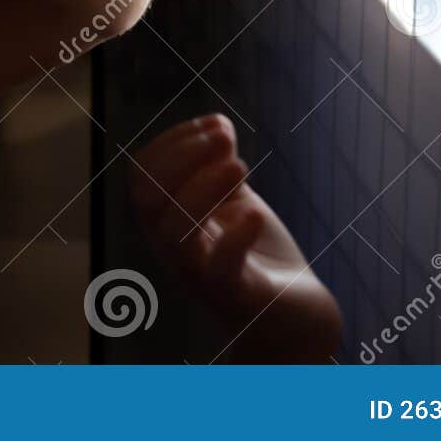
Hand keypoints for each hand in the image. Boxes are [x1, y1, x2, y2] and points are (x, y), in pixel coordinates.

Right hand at [131, 114, 340, 361]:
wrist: (297, 318)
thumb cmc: (260, 259)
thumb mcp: (235, 204)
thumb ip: (220, 169)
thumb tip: (218, 124)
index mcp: (168, 225)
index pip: (142, 177)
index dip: (172, 141)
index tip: (215, 122)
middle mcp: (174, 252)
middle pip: (148, 201)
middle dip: (181, 157)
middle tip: (226, 137)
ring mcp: (201, 277)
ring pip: (175, 233)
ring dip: (203, 188)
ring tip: (241, 165)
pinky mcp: (236, 299)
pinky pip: (219, 270)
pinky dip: (234, 236)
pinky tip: (256, 214)